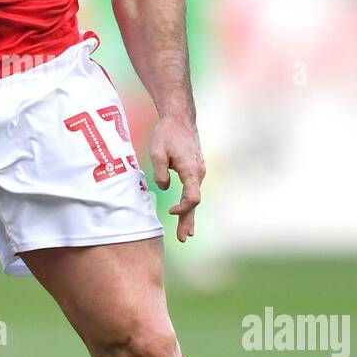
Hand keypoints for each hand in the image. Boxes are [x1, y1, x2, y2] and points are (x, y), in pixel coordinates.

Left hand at [149, 113, 205, 241]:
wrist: (180, 118)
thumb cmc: (167, 133)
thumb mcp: (157, 152)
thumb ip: (160, 173)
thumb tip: (163, 187)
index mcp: (191, 170)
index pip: (193, 197)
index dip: (183, 208)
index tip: (171, 211)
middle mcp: (199, 173)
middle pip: (195, 202)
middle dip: (188, 221)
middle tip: (184, 238)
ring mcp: (199, 172)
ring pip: (195, 197)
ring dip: (189, 215)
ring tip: (186, 234)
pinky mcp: (195, 170)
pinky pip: (193, 190)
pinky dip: (190, 204)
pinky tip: (186, 215)